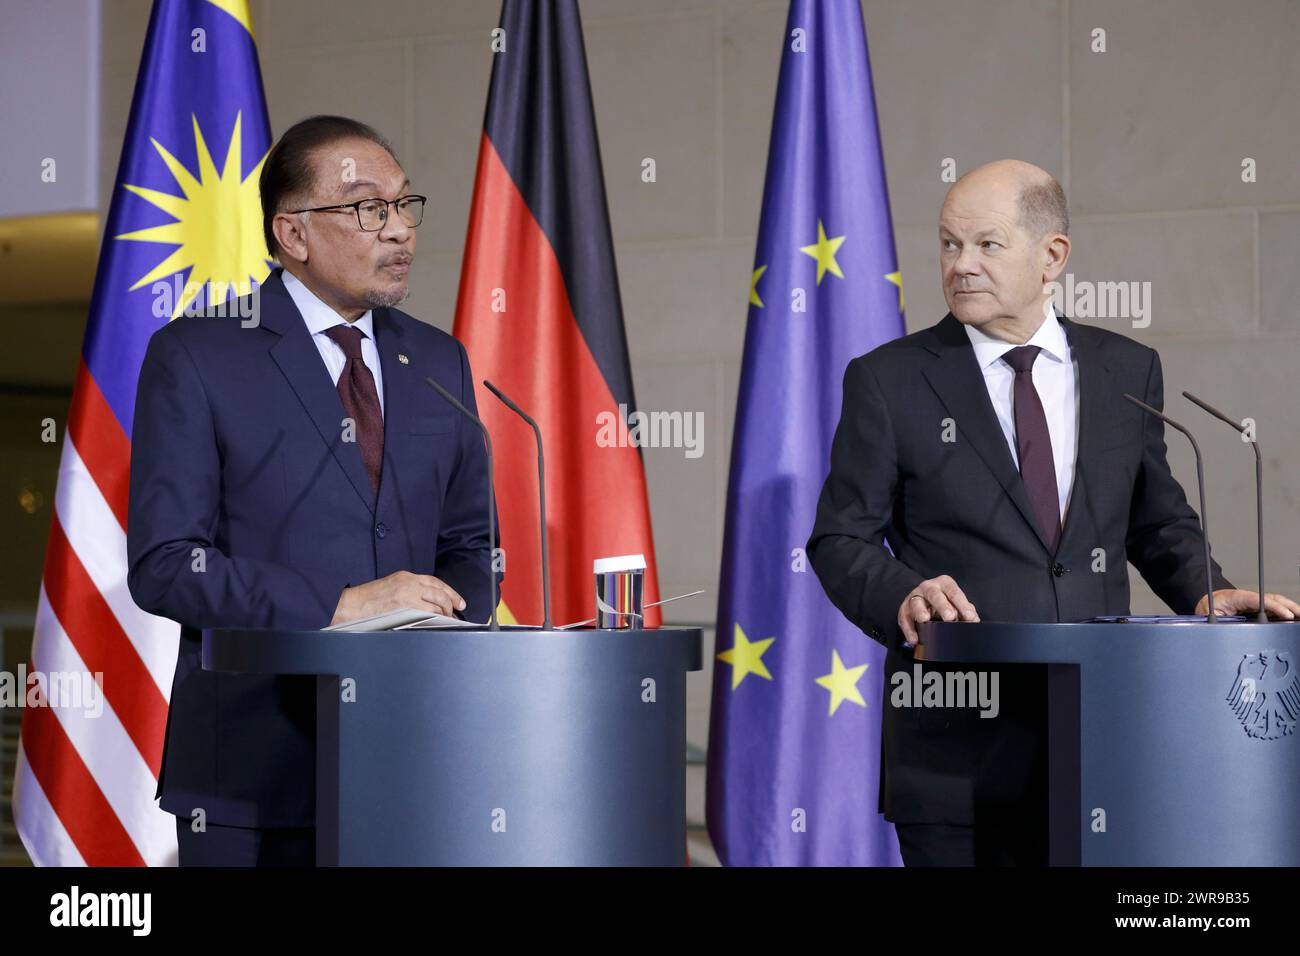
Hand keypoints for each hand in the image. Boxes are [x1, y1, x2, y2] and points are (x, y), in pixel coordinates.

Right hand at [331, 570, 465, 625]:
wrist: (353, 605)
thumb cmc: (369, 599)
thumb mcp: (392, 585)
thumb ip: (410, 589)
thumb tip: (428, 601)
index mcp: (406, 577)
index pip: (435, 582)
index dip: (450, 592)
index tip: (458, 601)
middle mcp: (409, 584)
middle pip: (440, 593)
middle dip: (451, 603)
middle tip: (455, 612)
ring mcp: (408, 596)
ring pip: (436, 605)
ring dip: (444, 614)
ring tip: (446, 620)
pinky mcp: (405, 609)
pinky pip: (427, 615)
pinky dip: (436, 620)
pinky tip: (438, 624)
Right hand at [897, 574, 980, 647]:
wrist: (922, 600)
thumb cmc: (944, 602)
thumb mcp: (955, 602)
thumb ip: (965, 610)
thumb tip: (974, 620)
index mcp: (944, 584)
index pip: (954, 592)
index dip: (962, 604)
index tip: (970, 617)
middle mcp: (928, 588)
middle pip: (934, 594)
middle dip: (942, 605)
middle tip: (950, 617)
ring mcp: (915, 597)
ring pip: (916, 603)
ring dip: (920, 611)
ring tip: (924, 619)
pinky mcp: (904, 609)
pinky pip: (905, 619)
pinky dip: (909, 630)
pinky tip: (915, 640)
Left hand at [1195, 589, 1299, 619]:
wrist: (1206, 599)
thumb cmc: (1208, 606)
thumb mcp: (1209, 613)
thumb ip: (1218, 621)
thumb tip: (1225, 631)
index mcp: (1238, 597)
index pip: (1260, 600)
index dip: (1275, 607)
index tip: (1287, 615)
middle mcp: (1249, 598)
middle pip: (1273, 599)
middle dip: (1289, 606)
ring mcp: (1254, 602)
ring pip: (1276, 603)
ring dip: (1290, 609)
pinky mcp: (1256, 607)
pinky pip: (1272, 608)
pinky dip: (1284, 612)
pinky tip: (1292, 619)